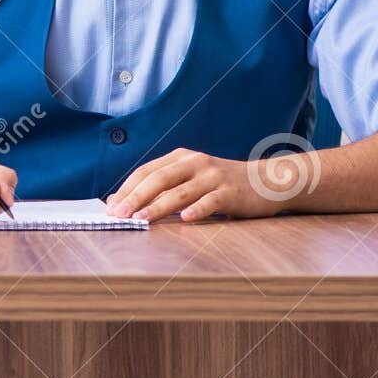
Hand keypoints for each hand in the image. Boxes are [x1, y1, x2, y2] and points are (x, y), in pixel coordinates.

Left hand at [106, 147, 314, 221]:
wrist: (267, 181)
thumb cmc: (222, 185)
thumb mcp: (190, 180)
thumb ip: (162, 189)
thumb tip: (121, 201)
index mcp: (181, 158)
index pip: (147, 171)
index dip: (127, 189)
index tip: (110, 207)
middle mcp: (195, 162)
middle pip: (159, 179)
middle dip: (135, 197)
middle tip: (118, 214)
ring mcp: (213, 176)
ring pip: (180, 191)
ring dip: (158, 206)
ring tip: (140, 219)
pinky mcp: (231, 192)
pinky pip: (211, 201)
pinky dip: (198, 209)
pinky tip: (186, 219)